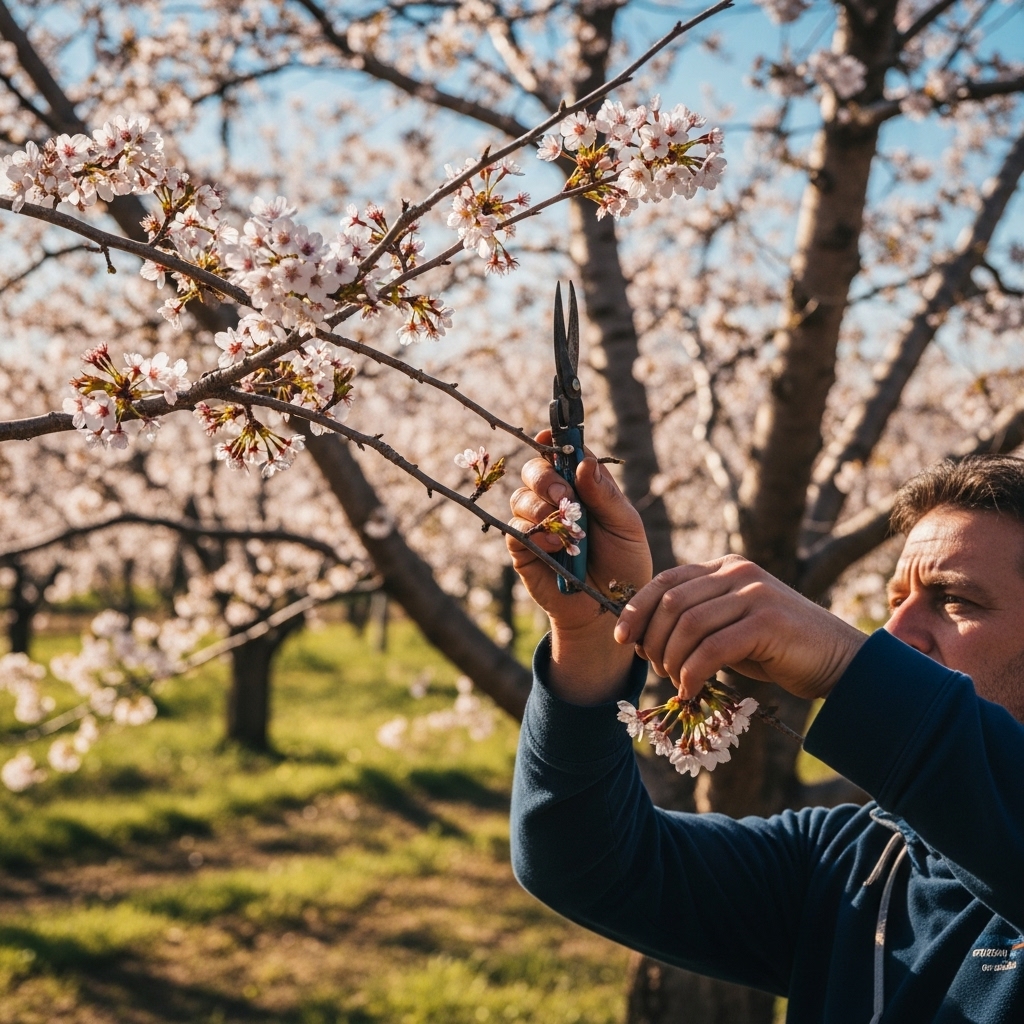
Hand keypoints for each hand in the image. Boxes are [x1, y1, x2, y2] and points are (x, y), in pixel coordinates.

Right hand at [507, 430, 651, 702]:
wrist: (609, 609)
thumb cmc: (624, 564)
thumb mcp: (626, 527)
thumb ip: (606, 495)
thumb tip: (584, 462)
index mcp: (582, 486)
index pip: (563, 453)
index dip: (554, 440)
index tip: (549, 437)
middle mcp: (555, 499)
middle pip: (535, 469)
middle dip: (546, 478)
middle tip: (565, 497)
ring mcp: (536, 523)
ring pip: (521, 497)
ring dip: (541, 508)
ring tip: (565, 528)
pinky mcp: (523, 548)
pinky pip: (516, 529)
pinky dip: (536, 534)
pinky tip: (556, 546)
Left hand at [614, 555, 866, 700]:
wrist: (837, 661)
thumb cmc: (776, 649)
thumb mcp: (729, 626)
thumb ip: (694, 622)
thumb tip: (640, 638)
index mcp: (726, 567)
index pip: (666, 580)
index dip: (637, 609)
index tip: (622, 638)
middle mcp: (739, 572)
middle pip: (671, 603)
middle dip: (653, 640)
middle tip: (654, 668)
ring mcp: (754, 594)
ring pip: (687, 625)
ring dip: (672, 659)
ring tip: (675, 681)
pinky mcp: (767, 622)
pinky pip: (711, 648)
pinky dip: (692, 673)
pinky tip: (691, 688)